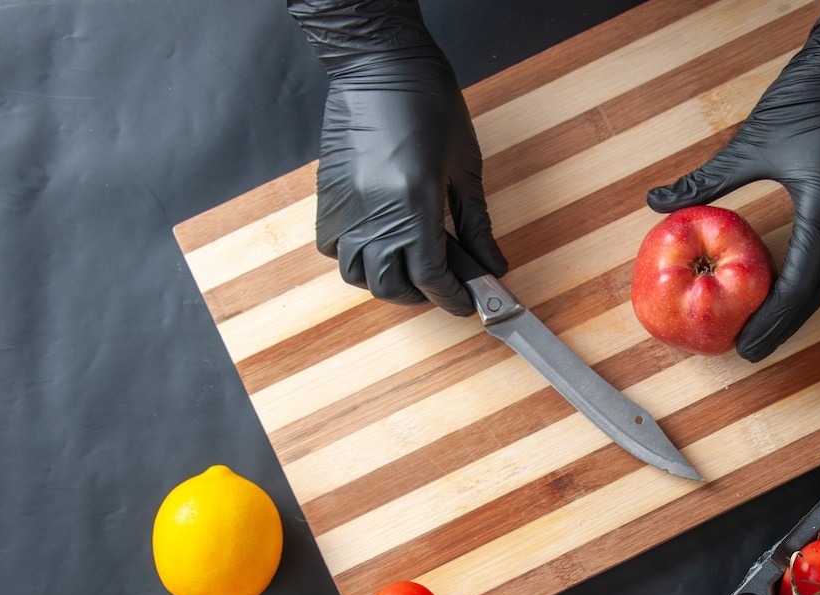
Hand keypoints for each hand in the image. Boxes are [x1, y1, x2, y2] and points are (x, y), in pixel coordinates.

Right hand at [289, 1, 506, 315]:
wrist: (380, 66)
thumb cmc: (429, 105)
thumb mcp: (465, 168)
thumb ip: (477, 224)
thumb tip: (493, 265)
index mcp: (414, 205)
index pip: (430, 276)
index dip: (450, 298)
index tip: (466, 304)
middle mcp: (374, 214)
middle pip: (390, 286)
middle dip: (419, 296)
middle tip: (440, 287)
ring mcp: (345, 208)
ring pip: (356, 274)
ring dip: (384, 282)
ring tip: (407, 269)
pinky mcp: (327, 198)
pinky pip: (331, 248)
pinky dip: (353, 259)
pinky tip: (376, 246)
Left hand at [647, 0, 819, 360]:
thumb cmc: (809, 96)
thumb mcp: (751, 143)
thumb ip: (706, 181)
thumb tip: (657, 202)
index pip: (799, 281)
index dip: (772, 318)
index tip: (747, 342)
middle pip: (819, 288)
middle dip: (786, 322)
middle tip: (754, 348)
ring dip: (803, 302)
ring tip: (770, 326)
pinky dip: (817, 276)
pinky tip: (793, 287)